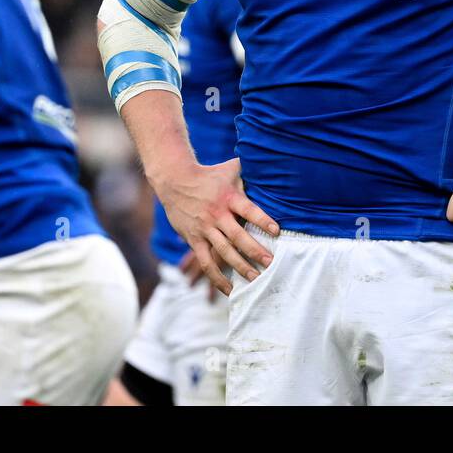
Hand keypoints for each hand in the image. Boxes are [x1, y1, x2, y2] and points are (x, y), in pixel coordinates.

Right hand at [160, 157, 278, 295]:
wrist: (176, 181)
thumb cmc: (210, 175)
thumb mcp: (231, 169)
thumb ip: (251, 170)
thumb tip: (274, 163)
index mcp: (228, 197)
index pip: (248, 210)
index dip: (262, 220)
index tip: (277, 231)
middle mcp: (216, 214)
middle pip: (237, 236)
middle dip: (254, 250)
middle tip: (271, 263)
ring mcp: (204, 229)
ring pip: (223, 252)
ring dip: (240, 266)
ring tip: (255, 279)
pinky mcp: (194, 240)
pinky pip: (206, 262)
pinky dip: (217, 278)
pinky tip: (230, 289)